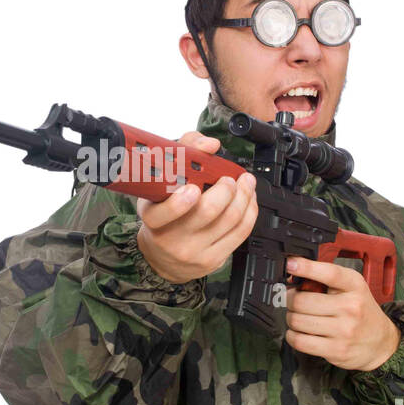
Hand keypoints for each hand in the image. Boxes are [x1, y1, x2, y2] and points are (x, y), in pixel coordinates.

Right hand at [135, 132, 258, 283]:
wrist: (162, 258)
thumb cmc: (163, 215)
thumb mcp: (159, 186)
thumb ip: (182, 154)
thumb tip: (210, 145)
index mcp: (153, 218)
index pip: (164, 212)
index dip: (181, 202)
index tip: (193, 187)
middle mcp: (172, 238)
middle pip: (207, 212)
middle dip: (226, 189)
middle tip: (229, 178)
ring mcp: (195, 251)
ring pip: (230, 219)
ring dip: (244, 195)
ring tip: (246, 183)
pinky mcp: (214, 260)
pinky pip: (241, 232)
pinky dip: (250, 211)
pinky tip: (248, 199)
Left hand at [284, 256, 400, 370]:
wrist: (381, 342)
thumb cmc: (361, 312)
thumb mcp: (352, 288)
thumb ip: (327, 280)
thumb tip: (294, 274)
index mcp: (355, 286)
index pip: (330, 273)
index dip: (307, 267)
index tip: (291, 263)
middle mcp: (351, 307)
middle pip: (302, 300)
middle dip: (290, 299)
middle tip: (292, 300)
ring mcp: (344, 330)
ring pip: (297, 321)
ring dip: (290, 318)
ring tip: (297, 316)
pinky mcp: (336, 350)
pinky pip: (300, 341)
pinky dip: (292, 336)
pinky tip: (297, 332)